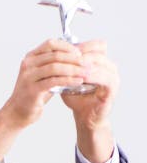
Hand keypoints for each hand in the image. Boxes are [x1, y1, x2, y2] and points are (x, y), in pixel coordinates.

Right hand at [4, 38, 85, 128]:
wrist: (18, 112)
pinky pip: (54, 81)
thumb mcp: (42, 75)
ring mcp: (28, 77)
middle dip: (75, 59)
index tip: (80, 53)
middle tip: (88, 63)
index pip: (51, 44)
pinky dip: (69, 80)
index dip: (68, 47)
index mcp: (30, 58)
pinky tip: (78, 81)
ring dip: (74, 69)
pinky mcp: (32, 89)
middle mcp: (28, 65)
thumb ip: (54, 65)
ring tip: (86, 72)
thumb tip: (76, 57)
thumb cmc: (33, 94)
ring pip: (55, 67)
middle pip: (55, 55)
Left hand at [61, 40, 117, 162]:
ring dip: (84, 63)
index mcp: (101, 62)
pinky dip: (92, 76)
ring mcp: (113, 77)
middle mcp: (110, 67)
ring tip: (70, 65)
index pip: (95, 46)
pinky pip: (104, 78)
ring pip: (100, 63)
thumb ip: (64, 67)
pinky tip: (80, 78)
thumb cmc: (77, 98)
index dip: (79, 46)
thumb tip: (50, 54)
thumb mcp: (68, 79)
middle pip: (97, 51)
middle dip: (80, 53)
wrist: (85, 117)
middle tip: (64, 56)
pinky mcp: (113, 88)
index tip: (62, 49)